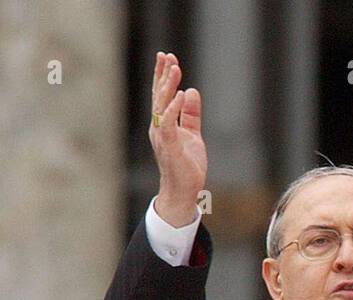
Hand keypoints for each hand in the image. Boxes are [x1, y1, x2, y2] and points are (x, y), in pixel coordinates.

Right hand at [149, 51, 206, 226]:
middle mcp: (159, 127)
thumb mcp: (193, 134)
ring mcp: (162, 136)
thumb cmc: (186, 166)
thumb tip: (192, 91)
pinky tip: (181, 95)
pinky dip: (174, 108)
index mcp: (163, 124)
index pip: (162, 95)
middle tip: (167, 55)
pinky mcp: (169, 146)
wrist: (184, 192)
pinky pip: (169, 123)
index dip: (164, 76)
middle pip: (159, 95)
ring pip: (162, 105)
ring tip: (175, 68)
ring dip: (168, 86)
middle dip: (162, 74)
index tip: (168, 57)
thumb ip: (192, 114)